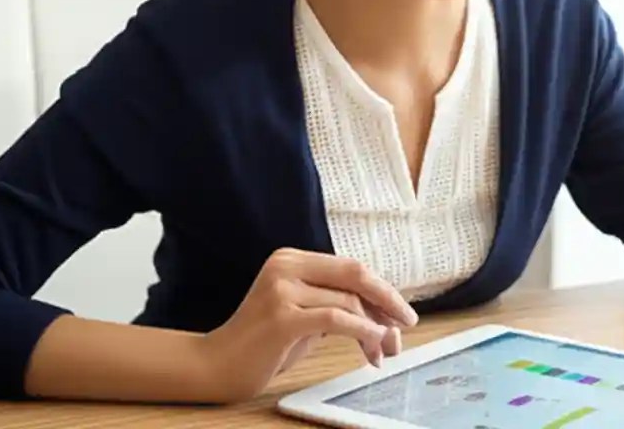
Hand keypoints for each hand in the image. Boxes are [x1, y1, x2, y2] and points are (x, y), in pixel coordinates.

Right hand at [198, 248, 417, 402]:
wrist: (216, 366)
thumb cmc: (263, 344)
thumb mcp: (304, 314)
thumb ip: (336, 305)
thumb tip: (386, 317)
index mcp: (291, 258)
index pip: (350, 268)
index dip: (381, 290)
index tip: (400, 312)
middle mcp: (285, 266)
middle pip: (355, 275)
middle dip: (388, 301)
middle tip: (407, 324)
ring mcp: (281, 289)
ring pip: (349, 301)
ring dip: (375, 329)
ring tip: (382, 352)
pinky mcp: (282, 317)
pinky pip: (336, 319)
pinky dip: (362, 332)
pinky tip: (372, 346)